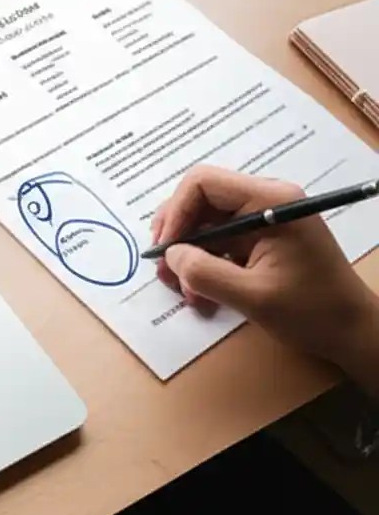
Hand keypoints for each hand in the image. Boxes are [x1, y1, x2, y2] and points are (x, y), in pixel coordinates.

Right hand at [152, 166, 378, 382]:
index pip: (203, 183)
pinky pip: (218, 241)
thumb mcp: (252, 296)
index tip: (166, 249)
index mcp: (270, 201)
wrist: (352, 332)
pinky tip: (201, 292)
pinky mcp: (260, 239)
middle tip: (164, 270)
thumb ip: (205, 273)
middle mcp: (266, 200)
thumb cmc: (311, 312)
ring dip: (187, 254)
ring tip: (183, 289)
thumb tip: (170, 254)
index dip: (176, 212)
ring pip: (205, 223)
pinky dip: (203, 264)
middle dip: (177, 235)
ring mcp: (263, 219)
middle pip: (200, 201)